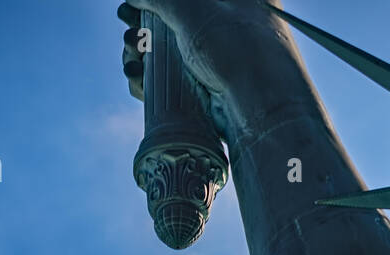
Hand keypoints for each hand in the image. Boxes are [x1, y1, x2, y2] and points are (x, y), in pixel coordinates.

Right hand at [117, 1, 297, 134]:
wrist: (260, 109)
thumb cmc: (236, 49)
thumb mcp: (192, 9)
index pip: (185, 0)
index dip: (155, 2)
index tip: (130, 6)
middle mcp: (229, 26)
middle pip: (172, 22)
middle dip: (141, 27)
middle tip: (129, 36)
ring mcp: (218, 60)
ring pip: (168, 53)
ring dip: (140, 54)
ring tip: (131, 58)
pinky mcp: (208, 90)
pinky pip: (171, 81)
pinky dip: (149, 79)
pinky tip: (136, 76)